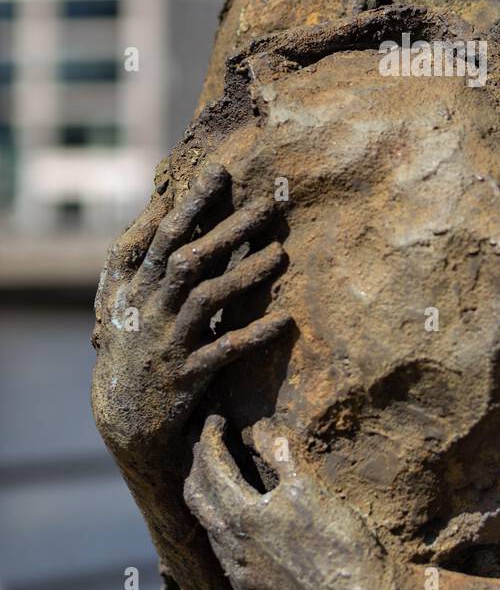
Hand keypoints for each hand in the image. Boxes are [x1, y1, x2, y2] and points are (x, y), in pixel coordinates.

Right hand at [92, 162, 290, 463]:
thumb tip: (162, 202)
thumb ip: (143, 254)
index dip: (192, 204)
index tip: (222, 172)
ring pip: (208, 300)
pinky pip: (224, 351)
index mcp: (135, 287)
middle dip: (229, 230)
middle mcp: (148, 310)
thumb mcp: (124, 298)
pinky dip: (254, 335)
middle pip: (190, 260)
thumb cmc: (133, 343)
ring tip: (281, 254)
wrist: (124, 417)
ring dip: (245, 275)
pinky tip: (285, 321)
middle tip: (268, 205)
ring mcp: (166, 343)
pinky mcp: (186, 377)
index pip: (164, 236)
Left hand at [184, 415, 391, 589]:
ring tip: (222, 484)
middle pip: (197, 501)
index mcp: (242, 516)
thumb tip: (262, 428)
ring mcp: (241, 578)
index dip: (210, 439)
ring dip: (212, 504)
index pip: (211, 468)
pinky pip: (229, 561)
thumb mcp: (310, 488)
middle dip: (198, 469)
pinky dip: (228, 536)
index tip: (215, 419)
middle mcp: (231, 549)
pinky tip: (244, 532)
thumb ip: (282, 454)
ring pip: (211, 533)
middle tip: (207, 446)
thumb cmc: (337, 541)